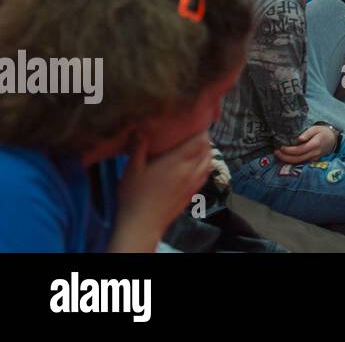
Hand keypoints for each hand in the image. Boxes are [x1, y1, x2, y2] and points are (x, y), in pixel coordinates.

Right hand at [112, 131, 213, 250]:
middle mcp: (189, 171)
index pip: (199, 141)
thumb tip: (140, 130)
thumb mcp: (132, 170)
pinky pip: (205, 175)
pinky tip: (199, 165)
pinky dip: (206, 166)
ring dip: (207, 152)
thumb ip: (138, 148)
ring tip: (199, 147)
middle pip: (207, 150)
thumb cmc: (134, 197)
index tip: (197, 122)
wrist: (142, 225)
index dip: (202, 130)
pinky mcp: (192, 194)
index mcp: (177, 162)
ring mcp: (193, 183)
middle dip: (204, 140)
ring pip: (209, 162)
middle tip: (196, 133)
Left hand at [275, 124, 337, 164]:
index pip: (300, 150)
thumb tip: (298, 139)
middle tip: (276, 152)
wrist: (332, 139)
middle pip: (297, 158)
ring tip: (278, 154)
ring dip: (287, 160)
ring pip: (298, 162)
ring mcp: (314, 159)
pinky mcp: (312, 161)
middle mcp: (314, 154)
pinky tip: (285, 157)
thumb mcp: (316, 128)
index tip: (281, 147)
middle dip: (285, 157)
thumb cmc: (322, 132)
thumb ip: (307, 133)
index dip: (289, 150)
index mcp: (315, 144)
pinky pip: (301, 163)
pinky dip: (292, 161)